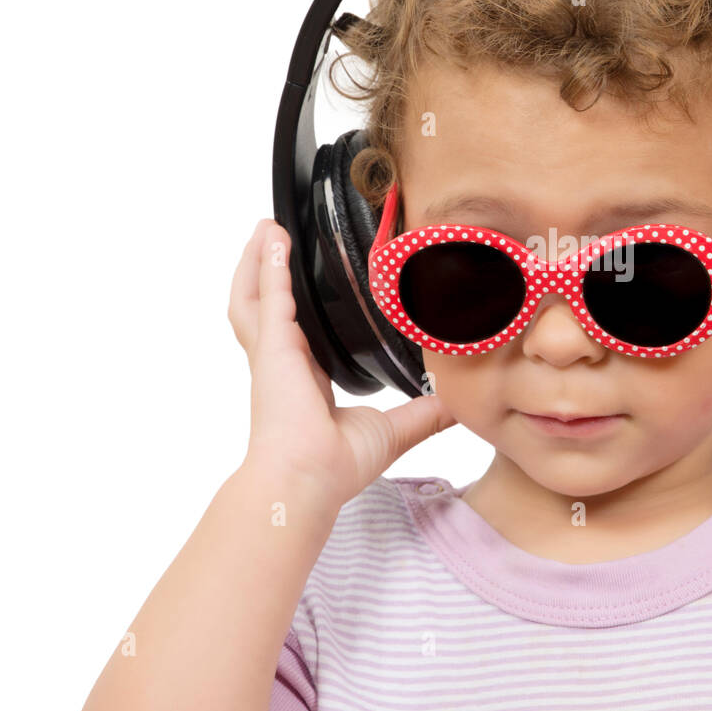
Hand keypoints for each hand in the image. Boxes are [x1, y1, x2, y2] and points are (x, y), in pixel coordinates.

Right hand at [228, 219, 456, 512]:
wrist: (307, 480)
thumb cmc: (336, 466)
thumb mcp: (393, 429)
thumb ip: (425, 413)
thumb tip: (458, 404)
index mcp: (306, 380)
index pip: (302, 335)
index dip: (306, 310)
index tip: (321, 289)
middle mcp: (283, 364)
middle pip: (266, 309)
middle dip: (267, 275)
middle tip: (276, 241)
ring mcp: (271, 354)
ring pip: (253, 298)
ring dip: (257, 262)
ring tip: (268, 230)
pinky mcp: (272, 347)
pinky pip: (269, 295)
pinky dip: (269, 264)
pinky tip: (274, 237)